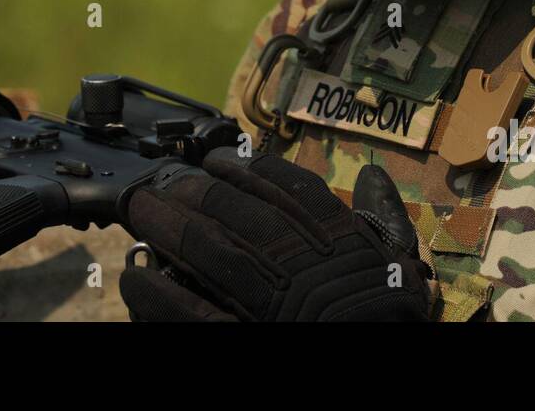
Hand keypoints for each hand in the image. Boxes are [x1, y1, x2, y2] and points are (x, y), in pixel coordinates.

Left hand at [120, 148, 429, 320]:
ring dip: (169, 225)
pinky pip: (189, 314)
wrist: (375, 373)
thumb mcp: (396, 266)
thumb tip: (374, 177)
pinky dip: (159, 294)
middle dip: (194, 193)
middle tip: (167, 182)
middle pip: (237, 212)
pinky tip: (137, 276)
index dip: (245, 171)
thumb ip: (383, 221)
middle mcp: (299, 264)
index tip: (218, 161)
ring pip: (208, 250)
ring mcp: (267, 304)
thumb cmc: (385, 314)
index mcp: (336, 243)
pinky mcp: (239, 337)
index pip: (285, 191)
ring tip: (142, 210)